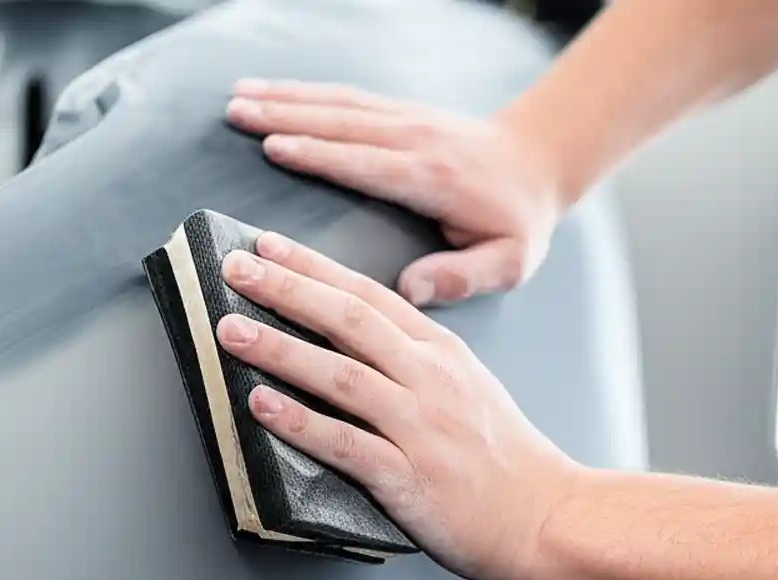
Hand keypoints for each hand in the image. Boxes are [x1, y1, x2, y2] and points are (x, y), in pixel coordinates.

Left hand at [215, 232, 578, 579]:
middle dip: (287, 289)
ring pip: (341, 375)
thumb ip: (410, 356)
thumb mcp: (464, 384)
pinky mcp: (409, 477)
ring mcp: (420, 426)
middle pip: (348, 319)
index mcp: (439, 351)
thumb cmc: (498, 455)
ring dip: (280, 349)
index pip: (368, 294)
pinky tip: (261, 406)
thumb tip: (343, 336)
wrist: (545, 515)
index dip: (313, 268)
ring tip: (231, 331)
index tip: (267, 247)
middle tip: (235, 269)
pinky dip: (300, 421)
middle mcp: (429, 378)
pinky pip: (345, 444)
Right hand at [227, 78, 563, 305]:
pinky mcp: (398, 112)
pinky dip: (303, 93)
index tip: (274, 147)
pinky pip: (344, 98)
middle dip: (285, 116)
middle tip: (236, 113)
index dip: (320, 155)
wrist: (541, 162)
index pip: (367, 163)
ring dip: (285, 98)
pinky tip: (270, 92)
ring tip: (237, 98)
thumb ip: (462, 276)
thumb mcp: (508, 262)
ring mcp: (406, 119)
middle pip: (340, 123)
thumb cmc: (517, 222)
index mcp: (432, 179)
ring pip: (337, 104)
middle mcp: (414, 139)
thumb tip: (410, 289)